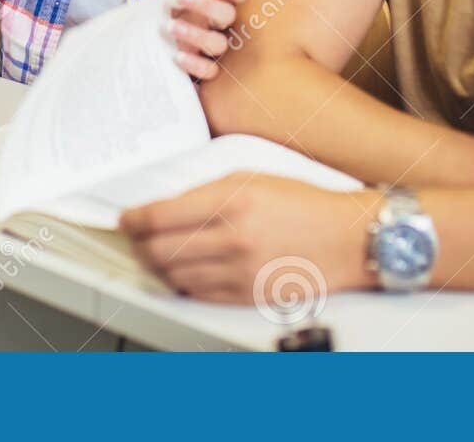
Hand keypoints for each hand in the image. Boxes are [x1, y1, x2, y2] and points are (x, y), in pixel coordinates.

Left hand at [120, 173, 380, 304]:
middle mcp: (233, 237)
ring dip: (157, 266)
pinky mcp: (247, 295)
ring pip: (175, 276)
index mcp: (233, 200)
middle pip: (160, 250)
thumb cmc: (304, 202)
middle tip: (134, 238)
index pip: (162, 216)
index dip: (134, 220)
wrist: (346, 237)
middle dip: (139, 244)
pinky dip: (181, 284)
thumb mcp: (253, 177)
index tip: (126, 219)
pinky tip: (180, 273)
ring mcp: (240, 271)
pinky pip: (198, 294)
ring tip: (154, 255)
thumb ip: (208, 191)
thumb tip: (168, 207)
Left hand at [150, 0, 247, 79]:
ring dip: (197, 34)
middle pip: (228, 15)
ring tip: (170, 26)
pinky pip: (210, 70)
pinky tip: (178, 56)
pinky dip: (195, 64)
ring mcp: (214, 49)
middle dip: (206, 5)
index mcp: (218, 3)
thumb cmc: (160, 11)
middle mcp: (221, 26)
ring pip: (219, 44)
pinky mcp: (205, 70)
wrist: (146, 41)